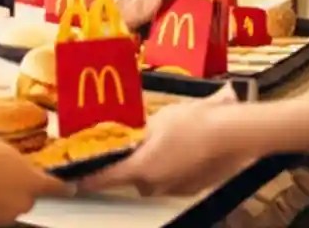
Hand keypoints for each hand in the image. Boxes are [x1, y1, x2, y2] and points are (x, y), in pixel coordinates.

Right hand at [0, 137, 70, 226]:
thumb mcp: (0, 148)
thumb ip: (16, 161)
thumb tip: (17, 168)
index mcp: (31, 182)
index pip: (55, 187)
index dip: (64, 188)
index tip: (71, 189)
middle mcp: (22, 204)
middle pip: (25, 196)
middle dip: (13, 186)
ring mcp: (2, 218)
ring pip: (2, 204)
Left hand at [80, 85, 255, 195]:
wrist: (233, 134)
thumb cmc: (194, 123)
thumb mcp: (158, 119)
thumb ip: (138, 130)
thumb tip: (130, 133)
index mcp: (140, 168)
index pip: (104, 179)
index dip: (88, 178)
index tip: (76, 178)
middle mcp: (154, 185)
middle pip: (131, 177)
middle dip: (131, 161)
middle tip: (135, 142)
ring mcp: (173, 189)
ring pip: (153, 178)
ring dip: (153, 163)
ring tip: (164, 141)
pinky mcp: (191, 189)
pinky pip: (172, 179)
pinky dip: (172, 167)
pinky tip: (183, 148)